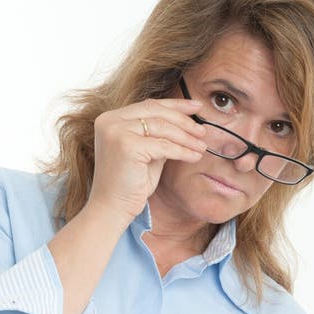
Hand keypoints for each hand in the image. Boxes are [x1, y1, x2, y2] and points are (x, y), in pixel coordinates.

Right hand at [88, 96, 208, 223]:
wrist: (112, 208)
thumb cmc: (130, 185)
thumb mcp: (146, 153)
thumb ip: (159, 137)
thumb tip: (186, 125)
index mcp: (112, 119)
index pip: (149, 105)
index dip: (175, 105)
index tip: (196, 106)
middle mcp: (111, 121)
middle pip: (156, 112)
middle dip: (184, 121)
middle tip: (203, 131)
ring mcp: (116, 131)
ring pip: (162, 128)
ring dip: (186, 138)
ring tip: (202, 146)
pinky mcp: (126, 146)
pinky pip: (163, 146)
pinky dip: (182, 151)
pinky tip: (194, 157)